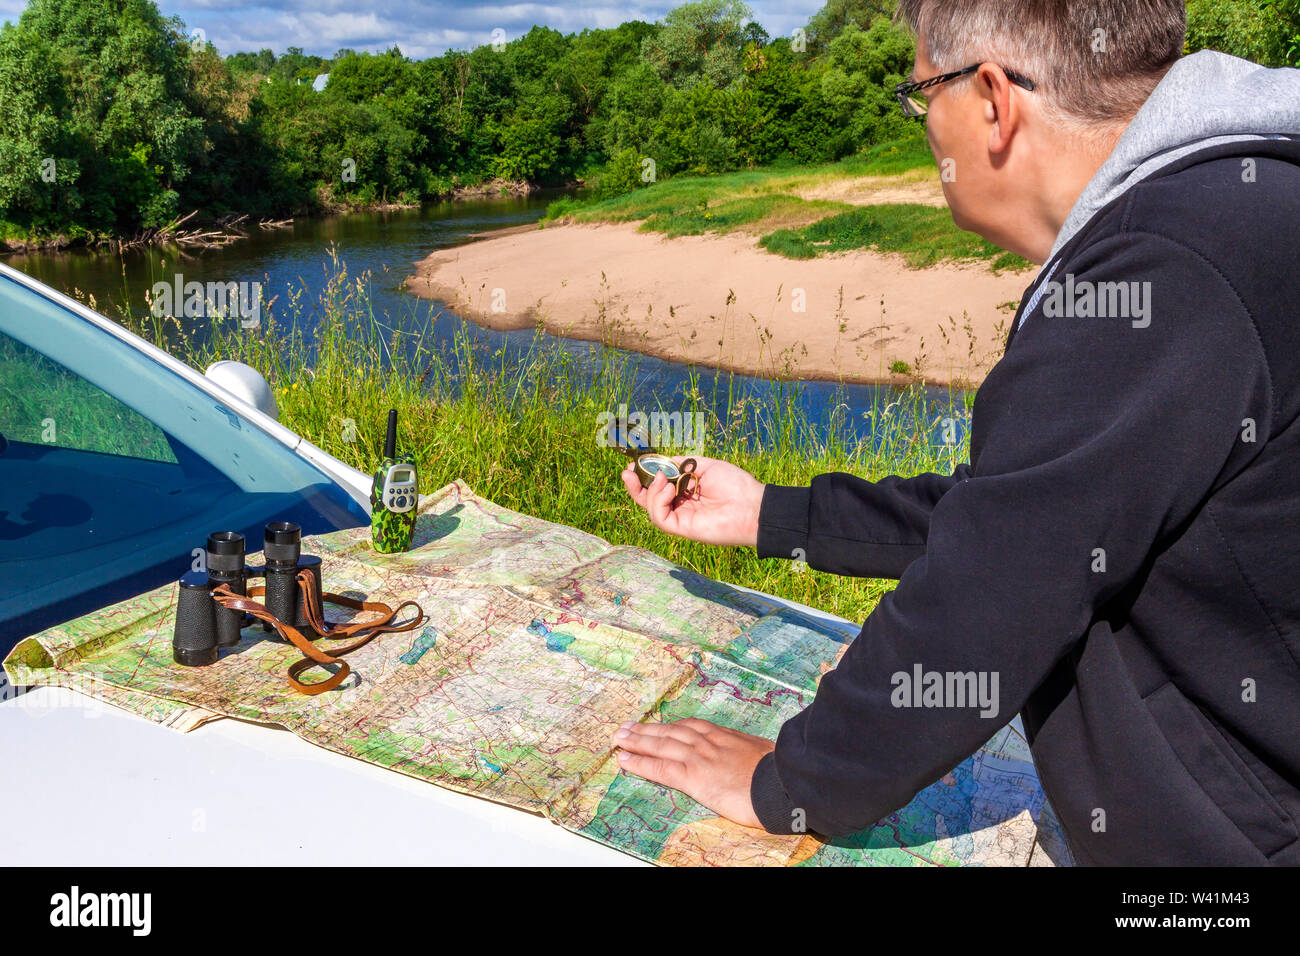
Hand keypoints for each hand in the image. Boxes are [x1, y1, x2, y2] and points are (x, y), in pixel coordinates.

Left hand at [612, 718, 774, 828]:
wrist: (784, 783)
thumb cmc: (781, 773)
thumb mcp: (767, 755)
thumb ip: (753, 755)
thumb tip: (759, 758)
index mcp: (727, 737)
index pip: (694, 727)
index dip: (674, 726)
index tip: (662, 725)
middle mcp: (709, 743)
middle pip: (672, 732)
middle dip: (648, 729)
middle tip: (628, 726)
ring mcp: (699, 758)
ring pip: (661, 744)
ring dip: (638, 740)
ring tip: (620, 737)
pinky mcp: (694, 777)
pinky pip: (660, 768)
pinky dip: (640, 762)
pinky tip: (626, 760)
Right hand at [621, 456, 763, 546]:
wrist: (752, 506)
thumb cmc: (735, 484)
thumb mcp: (703, 465)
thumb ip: (680, 463)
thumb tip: (659, 462)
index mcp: (685, 491)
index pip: (658, 485)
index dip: (644, 476)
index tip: (635, 464)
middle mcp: (680, 505)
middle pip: (647, 500)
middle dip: (634, 486)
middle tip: (627, 473)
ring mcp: (680, 518)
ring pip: (651, 509)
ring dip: (650, 491)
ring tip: (662, 479)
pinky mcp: (682, 529)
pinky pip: (659, 518)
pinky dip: (657, 501)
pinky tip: (668, 489)